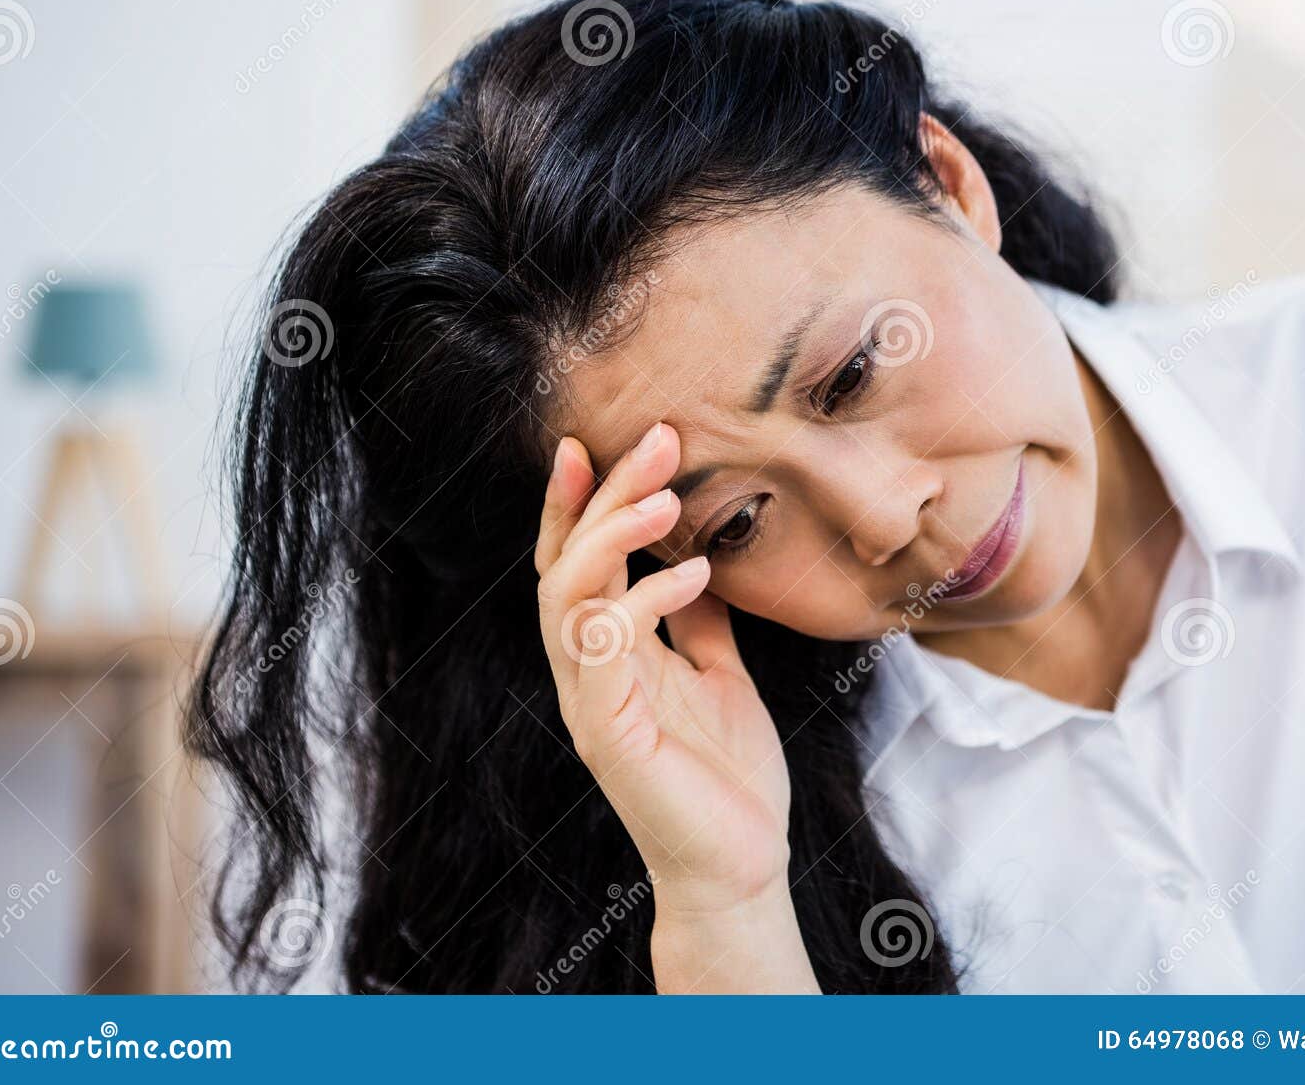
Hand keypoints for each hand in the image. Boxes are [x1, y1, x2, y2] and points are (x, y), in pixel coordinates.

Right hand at [534, 421, 792, 913]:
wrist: (739, 866)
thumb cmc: (727, 777)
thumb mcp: (720, 675)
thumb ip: (696, 621)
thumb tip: (696, 559)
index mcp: (608, 654)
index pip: (576, 562)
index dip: (578, 502)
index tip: (600, 440)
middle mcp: (586, 670)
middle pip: (566, 562)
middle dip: (601, 494)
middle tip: (654, 438)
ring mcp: (590, 701)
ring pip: (568, 596)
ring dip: (612, 536)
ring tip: (666, 495)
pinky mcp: (608, 732)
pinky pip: (605, 648)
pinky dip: (643, 600)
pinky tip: (694, 573)